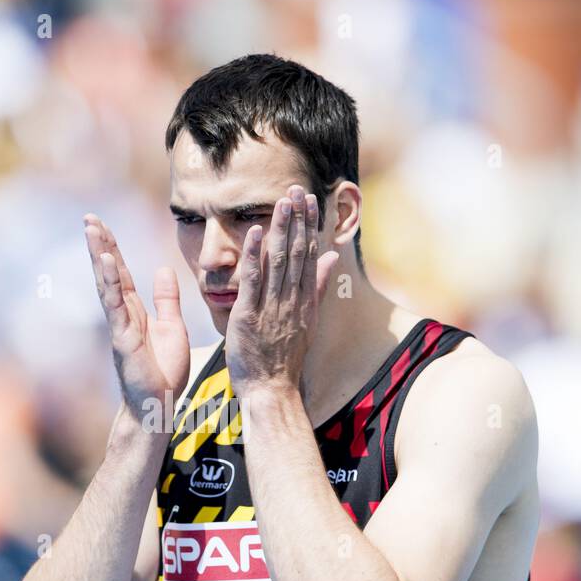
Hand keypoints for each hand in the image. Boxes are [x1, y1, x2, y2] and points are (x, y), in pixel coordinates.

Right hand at [84, 214, 190, 420]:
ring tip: (91, 229)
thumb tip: (162, 269)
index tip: (102, 225)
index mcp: (135, 312)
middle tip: (88, 217)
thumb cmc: (163, 372)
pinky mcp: (122, 337)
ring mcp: (120, 325)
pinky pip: (115, 305)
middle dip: (99, 244)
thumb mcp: (173, 326)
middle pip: (108, 273)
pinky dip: (108, 281)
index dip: (112, 249)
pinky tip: (104, 260)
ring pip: (106, 284)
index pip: (121, 274)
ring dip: (98, 255)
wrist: (159, 404)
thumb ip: (166, 299)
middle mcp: (123, 315)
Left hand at [224, 185, 340, 396]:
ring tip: (283, 201)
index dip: (309, 226)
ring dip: (281, 230)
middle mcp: (291, 300)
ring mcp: (272, 308)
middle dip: (297, 220)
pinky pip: (254, 281)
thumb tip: (330, 256)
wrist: (272, 390)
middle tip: (297, 189)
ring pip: (279, 262)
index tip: (310, 201)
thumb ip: (317, 287)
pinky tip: (258, 232)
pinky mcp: (249, 316)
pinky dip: (256, 256)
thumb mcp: (307, 320)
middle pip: (297, 253)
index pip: (309, 255)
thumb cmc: (284, 359)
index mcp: (304, 300)